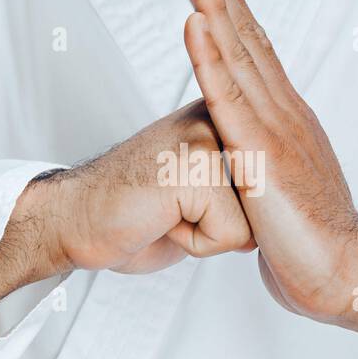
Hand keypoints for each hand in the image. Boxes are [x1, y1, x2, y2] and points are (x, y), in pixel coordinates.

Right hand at [0, 98, 251, 358]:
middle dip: (226, 224)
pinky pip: (228, 235)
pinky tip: (160, 220)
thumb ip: (243, 180)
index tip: (193, 198)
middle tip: (175, 208)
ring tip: (169, 213)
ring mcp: (204, 139)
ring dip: (209, 235)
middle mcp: (217, 116)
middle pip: (267, 203)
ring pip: (252, 222)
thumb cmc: (134, 210)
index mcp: (222, 114)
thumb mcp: (202, 188)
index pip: (272, 182)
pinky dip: (195, 244)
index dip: (236, 212)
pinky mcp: (193, 170)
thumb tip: (285, 201)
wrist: (73, 219)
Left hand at [178, 0, 357, 358]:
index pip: (255, 51)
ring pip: (239, 53)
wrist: (344, 274)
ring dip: (213, 1)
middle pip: (247, 35)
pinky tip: (196, 21)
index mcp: (287, 120)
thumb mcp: (282, 190)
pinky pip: (230, 96)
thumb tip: (249, 157)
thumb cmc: (313, 245)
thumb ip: (266, 162)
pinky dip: (210, 56)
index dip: (232, 6)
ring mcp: (276, 129)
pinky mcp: (263, 155)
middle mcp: (285, 112)